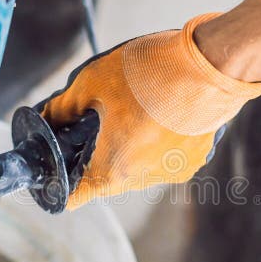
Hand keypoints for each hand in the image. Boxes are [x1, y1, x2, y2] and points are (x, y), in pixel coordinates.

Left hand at [40, 13, 260, 208]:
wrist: (213, 65)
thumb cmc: (151, 75)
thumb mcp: (92, 83)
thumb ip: (62, 108)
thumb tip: (47, 118)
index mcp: (113, 170)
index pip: (74, 196)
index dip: (59, 183)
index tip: (56, 165)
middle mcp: (143, 181)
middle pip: (106, 178)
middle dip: (95, 154)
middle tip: (94, 120)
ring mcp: (172, 173)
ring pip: (136, 167)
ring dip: (128, 146)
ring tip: (134, 108)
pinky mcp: (194, 160)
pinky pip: (163, 157)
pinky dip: (155, 141)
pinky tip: (159, 111)